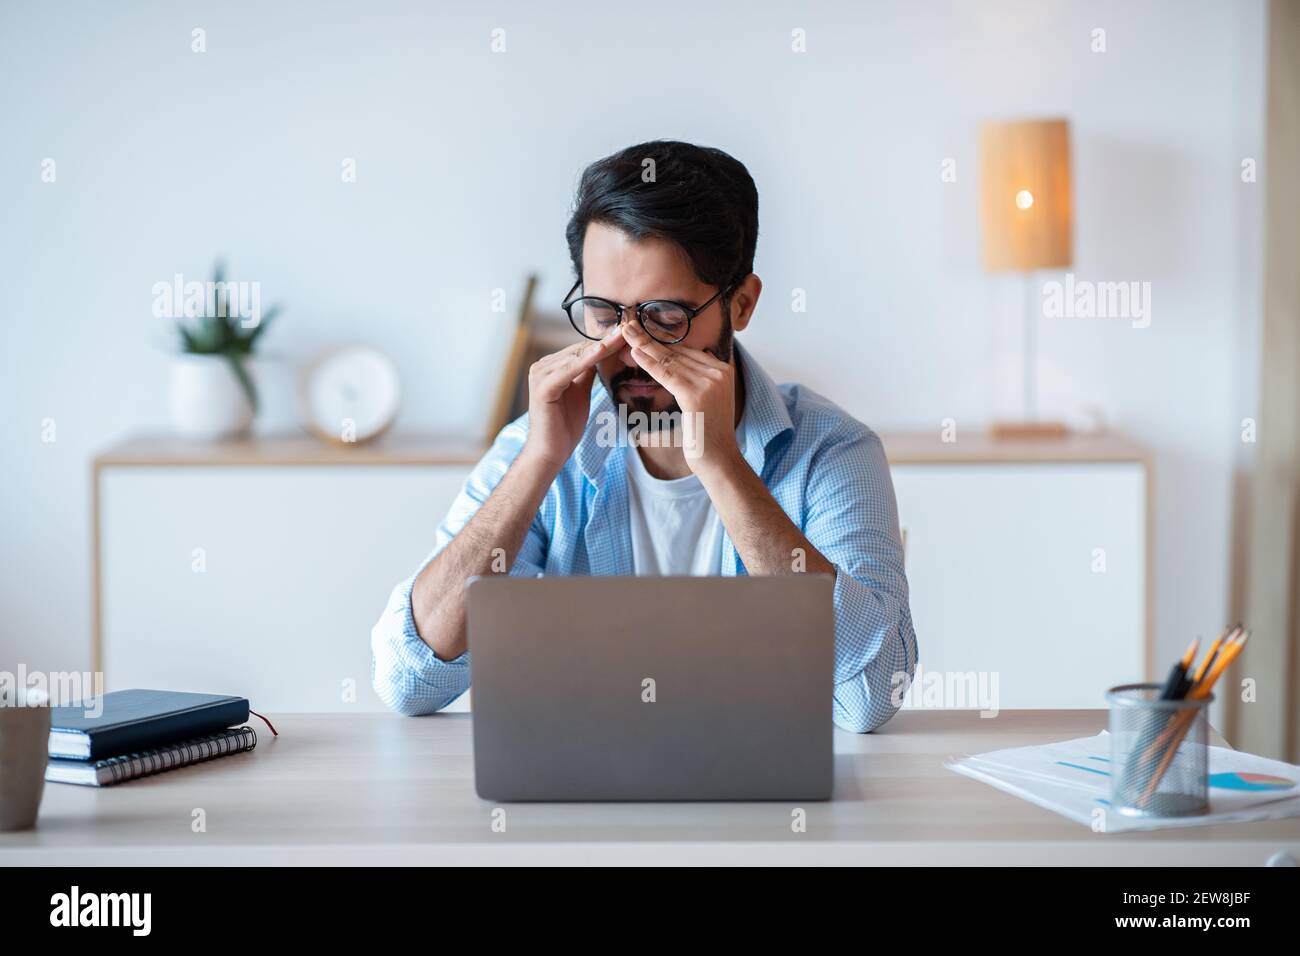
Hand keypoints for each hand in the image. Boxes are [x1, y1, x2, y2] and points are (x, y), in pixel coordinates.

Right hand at [522, 327, 624, 471]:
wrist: (551, 451)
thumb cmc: (565, 425)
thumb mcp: (580, 391)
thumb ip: (586, 372)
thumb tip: (600, 353)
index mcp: (550, 367)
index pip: (582, 349)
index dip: (605, 341)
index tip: (627, 332)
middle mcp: (541, 366)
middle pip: (580, 349)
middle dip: (606, 340)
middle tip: (630, 327)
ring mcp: (540, 375)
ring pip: (577, 356)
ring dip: (601, 346)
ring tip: (622, 334)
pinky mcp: (543, 387)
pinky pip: (569, 370)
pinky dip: (585, 360)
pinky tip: (601, 350)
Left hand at [622, 321, 740, 474]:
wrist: (720, 461)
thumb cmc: (708, 436)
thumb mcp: (705, 402)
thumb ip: (695, 383)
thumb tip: (675, 369)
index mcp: (723, 370)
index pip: (686, 352)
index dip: (660, 343)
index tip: (640, 335)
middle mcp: (719, 372)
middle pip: (677, 352)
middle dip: (649, 340)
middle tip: (628, 326)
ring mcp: (710, 382)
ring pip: (670, 360)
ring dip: (644, 346)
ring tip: (626, 332)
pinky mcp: (697, 395)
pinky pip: (667, 375)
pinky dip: (649, 363)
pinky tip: (635, 353)